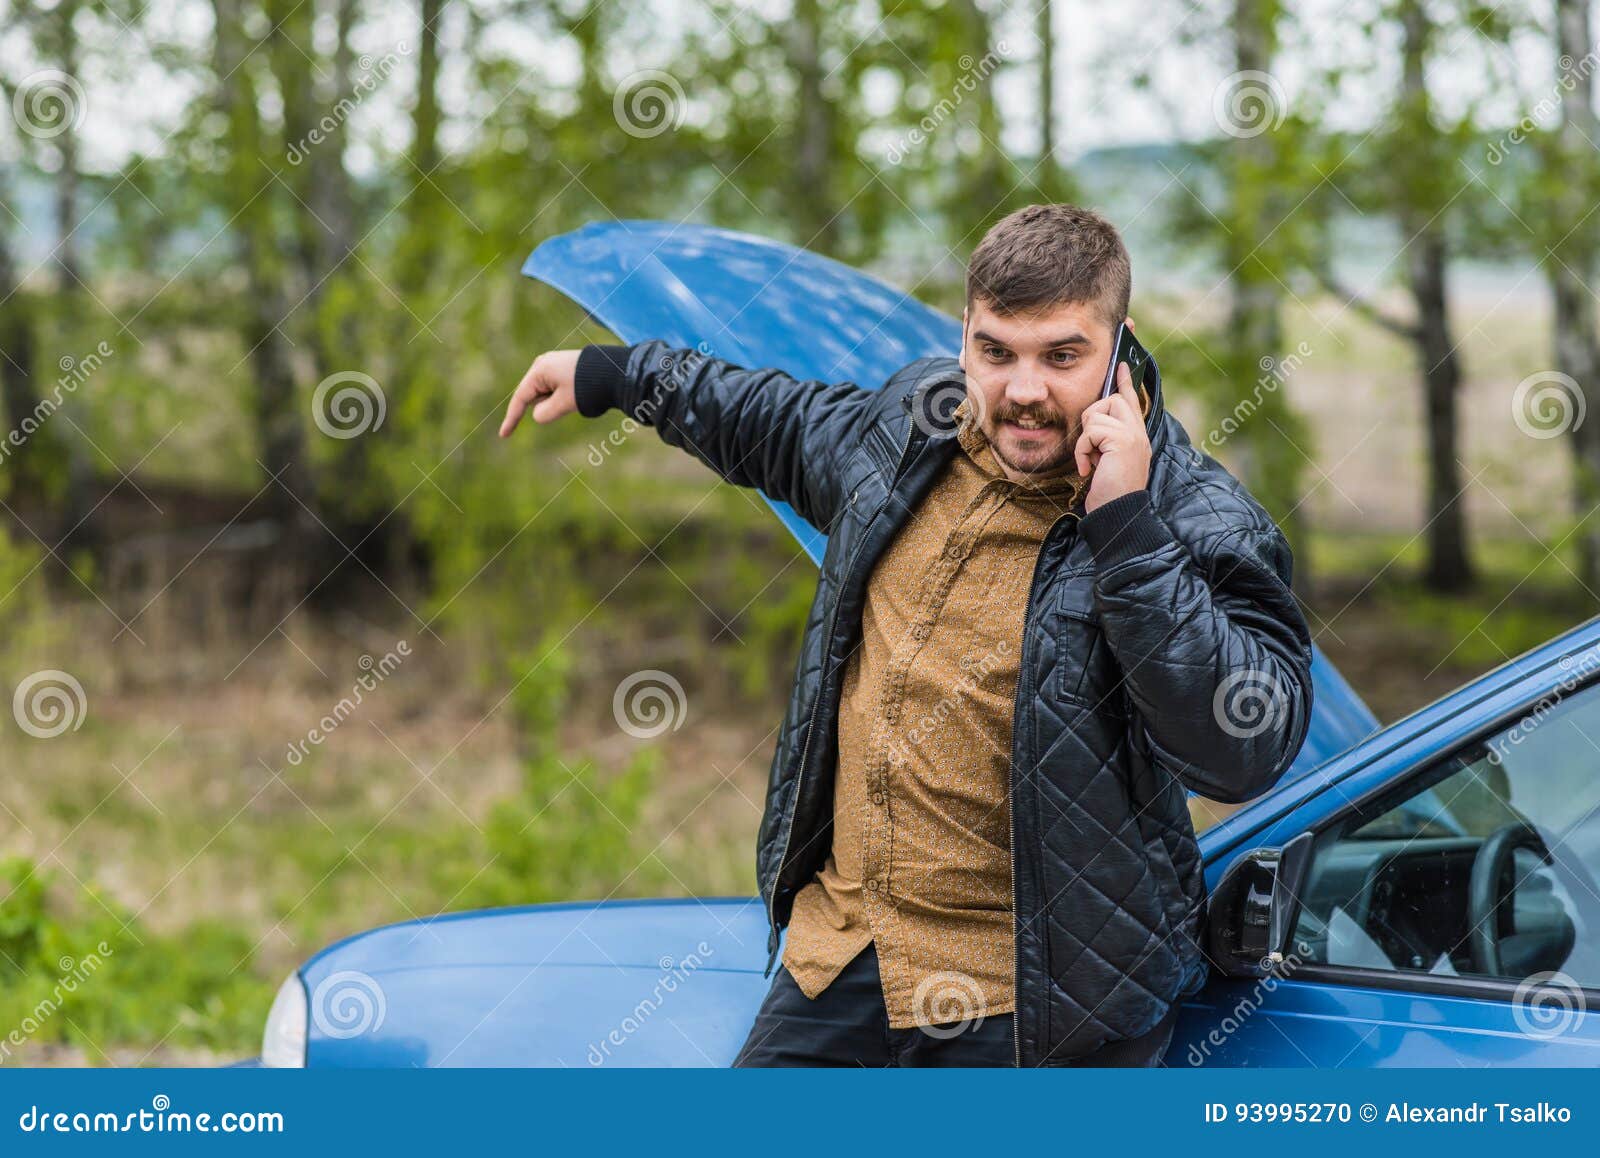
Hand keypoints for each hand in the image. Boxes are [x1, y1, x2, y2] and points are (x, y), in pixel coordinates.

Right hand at [498, 349, 581, 436]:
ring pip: (546, 394)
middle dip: (547, 405)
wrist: (614, 370)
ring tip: (576, 393)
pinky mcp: (563, 368)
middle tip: (569, 398)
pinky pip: (555, 389)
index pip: (520, 398)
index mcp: (539, 370)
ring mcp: (553, 364)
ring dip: (557, 401)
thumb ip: (544, 414)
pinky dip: (562, 396)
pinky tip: (578, 390)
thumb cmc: (587, 386)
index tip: (504, 435)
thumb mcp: (563, 404)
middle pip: (533, 395)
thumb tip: (538, 414)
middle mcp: (543, 364)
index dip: (512, 418)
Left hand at [1074, 361, 1150, 512]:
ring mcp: (1133, 435)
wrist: (1117, 513)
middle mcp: (1139, 433)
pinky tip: (1088, 469)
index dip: (1125, 382)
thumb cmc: (1109, 493)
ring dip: (1085, 440)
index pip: (1131, 402)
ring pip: (1097, 414)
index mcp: (1137, 436)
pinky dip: (1082, 450)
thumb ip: (1106, 440)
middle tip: (1092, 445)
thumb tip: (1092, 422)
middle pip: (1112, 400)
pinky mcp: (1122, 440)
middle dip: (1093, 418)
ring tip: (1090, 461)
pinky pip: (1091, 431)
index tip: (1120, 364)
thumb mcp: (1107, 461)